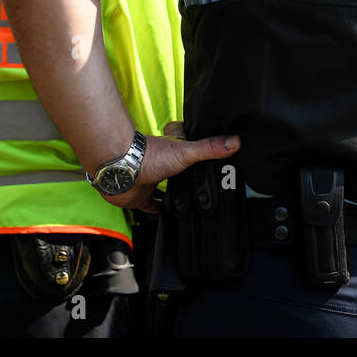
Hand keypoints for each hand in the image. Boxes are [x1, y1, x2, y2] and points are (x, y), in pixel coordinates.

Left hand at [106, 121, 239, 212]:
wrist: (120, 170)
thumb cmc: (148, 155)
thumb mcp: (186, 150)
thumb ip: (210, 148)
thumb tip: (236, 141)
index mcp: (171, 150)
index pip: (184, 142)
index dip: (192, 142)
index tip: (204, 147)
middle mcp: (161, 164)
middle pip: (175, 167)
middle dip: (185, 173)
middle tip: (201, 182)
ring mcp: (150, 180)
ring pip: (163, 186)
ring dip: (172, 192)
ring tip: (189, 201)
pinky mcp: (140, 197)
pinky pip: (151, 205)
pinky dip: (158, 210)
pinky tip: (167, 215)